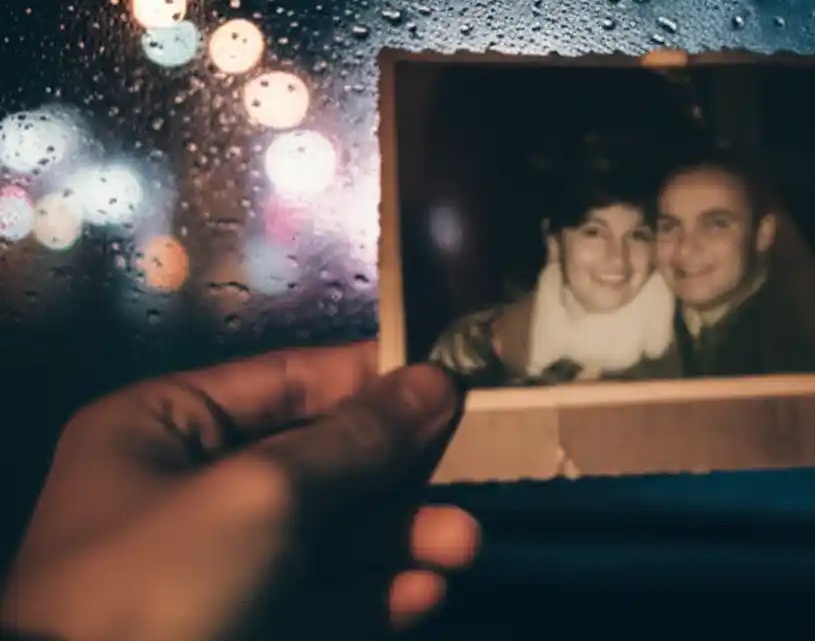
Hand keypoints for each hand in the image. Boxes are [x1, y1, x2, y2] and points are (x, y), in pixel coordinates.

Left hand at [1, 342, 479, 640]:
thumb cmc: (169, 580)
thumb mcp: (264, 492)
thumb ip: (357, 437)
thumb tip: (438, 379)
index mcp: (163, 427)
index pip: (288, 378)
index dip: (372, 378)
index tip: (452, 382)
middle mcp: (189, 487)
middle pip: (322, 458)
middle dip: (399, 472)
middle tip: (472, 471)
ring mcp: (218, 566)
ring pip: (333, 533)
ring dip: (402, 537)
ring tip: (463, 547)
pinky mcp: (247, 627)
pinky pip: (325, 595)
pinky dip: (377, 593)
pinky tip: (424, 595)